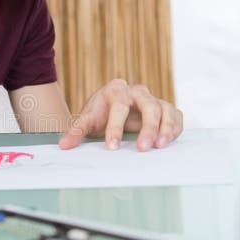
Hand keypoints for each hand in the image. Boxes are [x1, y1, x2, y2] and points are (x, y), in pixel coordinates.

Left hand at [58, 78, 182, 151]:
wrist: (110, 110)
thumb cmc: (99, 114)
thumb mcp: (87, 121)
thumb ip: (77, 132)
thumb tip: (64, 146)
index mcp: (116, 91)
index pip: (118, 107)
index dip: (116, 127)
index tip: (112, 147)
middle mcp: (137, 91)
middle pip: (148, 106)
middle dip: (146, 127)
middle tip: (142, 149)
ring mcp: (153, 99)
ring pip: (165, 109)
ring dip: (165, 127)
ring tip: (160, 146)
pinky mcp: (165, 109)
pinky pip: (176, 115)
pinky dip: (175, 127)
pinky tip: (169, 141)